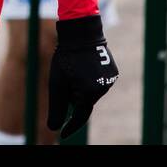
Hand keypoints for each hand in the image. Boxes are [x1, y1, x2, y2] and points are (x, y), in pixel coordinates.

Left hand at [47, 14, 118, 139]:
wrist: (82, 32)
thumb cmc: (66, 57)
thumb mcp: (56, 82)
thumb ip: (56, 107)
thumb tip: (54, 129)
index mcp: (88, 93)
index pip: (79, 117)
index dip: (69, 126)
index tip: (63, 134)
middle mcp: (103, 89)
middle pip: (84, 102)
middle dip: (73, 95)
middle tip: (66, 76)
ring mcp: (110, 80)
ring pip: (92, 92)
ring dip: (81, 86)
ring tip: (75, 67)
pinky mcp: (113, 73)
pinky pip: (99, 82)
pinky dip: (90, 79)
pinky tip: (85, 65)